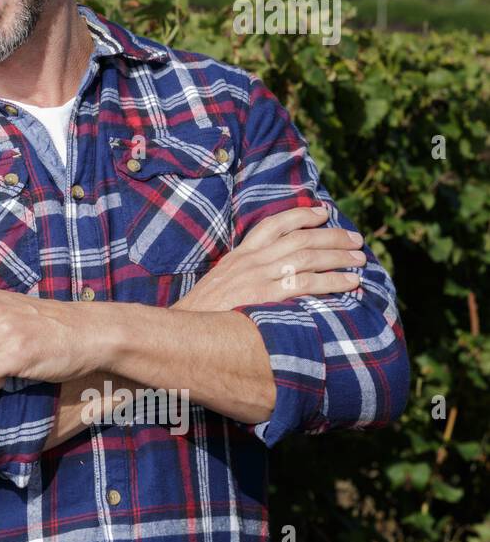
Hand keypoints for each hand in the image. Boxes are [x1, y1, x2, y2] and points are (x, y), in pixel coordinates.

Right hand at [174, 205, 363, 312]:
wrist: (182, 330)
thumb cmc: (200, 315)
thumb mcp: (218, 286)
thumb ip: (240, 277)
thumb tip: (264, 279)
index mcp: (238, 256)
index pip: (272, 225)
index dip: (300, 215)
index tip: (322, 211)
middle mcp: (250, 261)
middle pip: (298, 238)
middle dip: (331, 235)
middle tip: (356, 239)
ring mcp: (258, 277)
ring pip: (307, 256)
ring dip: (338, 255)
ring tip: (360, 259)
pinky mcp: (266, 296)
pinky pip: (307, 282)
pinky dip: (333, 280)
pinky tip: (351, 282)